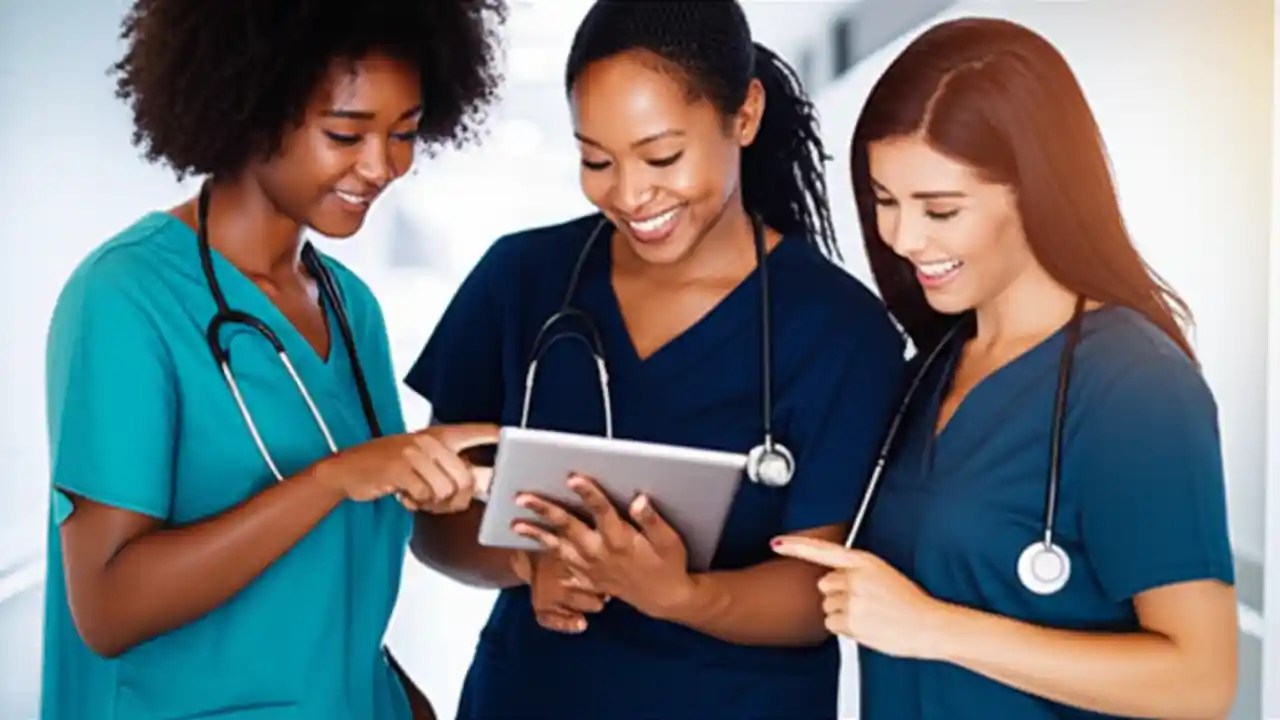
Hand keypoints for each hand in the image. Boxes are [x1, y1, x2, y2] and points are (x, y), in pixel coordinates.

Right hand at [313, 423, 498, 513]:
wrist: (347, 469)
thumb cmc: (388, 468)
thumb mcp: (418, 459)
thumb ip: (445, 468)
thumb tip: (476, 486)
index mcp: (438, 436)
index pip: (476, 431)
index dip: (495, 436)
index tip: (509, 437)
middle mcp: (429, 441)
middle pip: (465, 477)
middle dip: (456, 498)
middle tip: (438, 502)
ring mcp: (414, 452)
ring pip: (446, 490)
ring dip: (433, 503)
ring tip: (417, 496)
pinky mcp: (399, 468)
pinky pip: (424, 495)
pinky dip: (416, 503)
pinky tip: (404, 496)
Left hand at [511, 475, 693, 619]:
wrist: (664, 598)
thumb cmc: (668, 564)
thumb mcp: (669, 541)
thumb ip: (652, 520)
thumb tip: (638, 499)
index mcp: (620, 540)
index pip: (602, 511)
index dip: (588, 494)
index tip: (572, 478)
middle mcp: (601, 553)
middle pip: (569, 527)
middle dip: (545, 511)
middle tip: (523, 497)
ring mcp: (591, 568)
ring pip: (559, 548)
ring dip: (537, 535)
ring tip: (516, 523)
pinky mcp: (588, 578)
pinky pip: (563, 567)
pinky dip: (547, 559)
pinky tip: (530, 549)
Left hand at [771, 535, 950, 658]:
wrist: (929, 624)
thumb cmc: (909, 602)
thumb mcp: (882, 573)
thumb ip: (856, 572)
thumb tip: (831, 581)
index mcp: (864, 561)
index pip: (823, 550)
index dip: (796, 546)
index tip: (777, 543)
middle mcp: (855, 577)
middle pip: (824, 585)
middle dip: (837, 595)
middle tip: (864, 602)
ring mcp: (852, 599)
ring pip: (827, 607)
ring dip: (842, 614)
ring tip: (869, 615)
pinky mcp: (851, 621)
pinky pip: (833, 625)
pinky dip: (846, 628)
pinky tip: (867, 626)